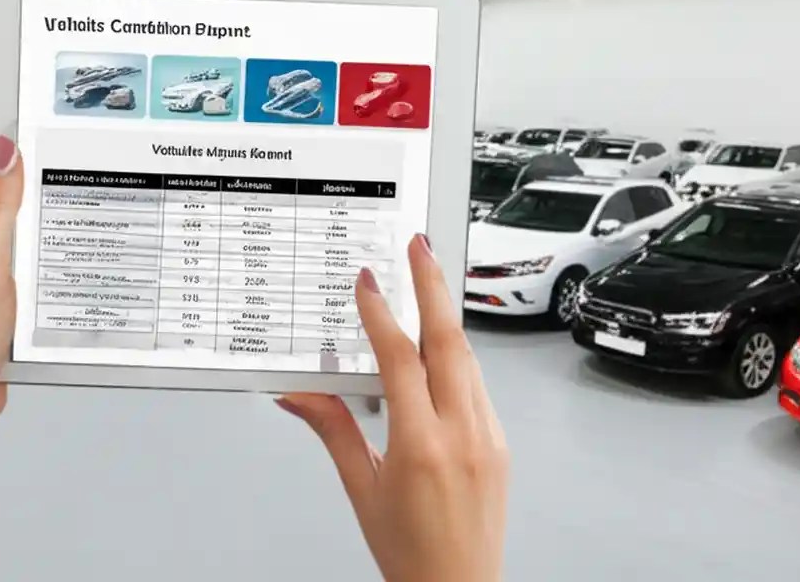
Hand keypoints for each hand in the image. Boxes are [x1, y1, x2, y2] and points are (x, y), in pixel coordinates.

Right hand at [277, 234, 508, 581]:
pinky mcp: (500, 445)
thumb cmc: (411, 553)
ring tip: (429, 283)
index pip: (400, 360)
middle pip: (449, 342)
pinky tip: (442, 346)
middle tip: (420, 247)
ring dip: (446, 317)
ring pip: (468, 359)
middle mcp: (463, 436)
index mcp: (422, 446)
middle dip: (433, 286)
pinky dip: (458, 356)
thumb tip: (300, 395)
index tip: (368, 283)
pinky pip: (479, 385)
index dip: (381, 315)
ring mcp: (488, 438)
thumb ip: (333, 431)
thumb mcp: (362, 489)